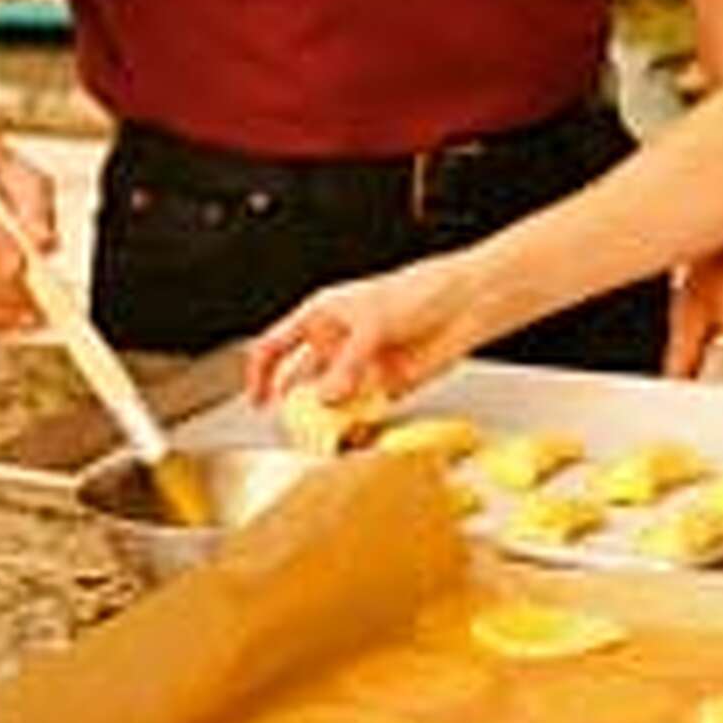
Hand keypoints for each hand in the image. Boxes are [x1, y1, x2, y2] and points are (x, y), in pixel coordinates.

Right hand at [246, 260, 485, 413]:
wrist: (464, 304)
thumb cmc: (418, 291)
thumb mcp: (372, 324)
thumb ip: (347, 364)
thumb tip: (327, 398)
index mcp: (321, 316)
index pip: (275, 346)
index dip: (260, 374)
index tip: (257, 401)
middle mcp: (337, 343)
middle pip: (300, 380)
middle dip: (294, 403)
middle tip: (294, 423)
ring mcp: (358, 366)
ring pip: (330, 401)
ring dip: (326, 417)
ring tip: (325, 430)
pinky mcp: (383, 386)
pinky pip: (361, 411)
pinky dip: (356, 422)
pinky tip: (356, 428)